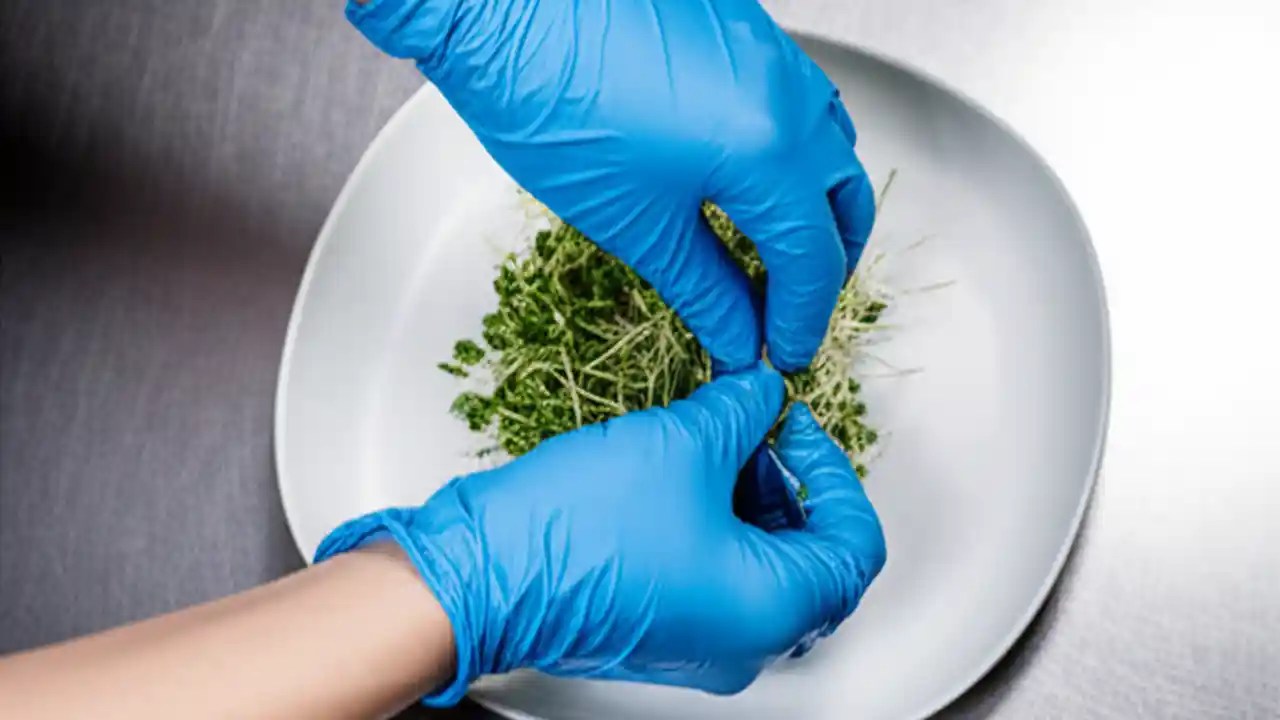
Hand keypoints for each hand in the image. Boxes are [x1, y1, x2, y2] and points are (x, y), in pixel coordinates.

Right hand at [316, 365, 885, 702]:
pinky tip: (684, 475)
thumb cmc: (579, 530)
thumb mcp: (685, 444)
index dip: (834, 470)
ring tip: (715, 444)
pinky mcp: (661, 631)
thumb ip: (744, 412)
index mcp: (773, 608)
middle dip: (794, 483)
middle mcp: (746, 642)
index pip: (854, 542)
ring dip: (754, 500)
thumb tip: (763, 393)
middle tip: (761, 430)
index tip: (797, 425)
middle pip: (814, 559)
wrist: (484, 573)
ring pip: (765, 567)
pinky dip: (718, 525)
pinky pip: (718, 579)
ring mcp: (701, 644)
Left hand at [347, 0, 874, 370]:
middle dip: (826, 266)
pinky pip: (801, 103)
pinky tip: (751, 180)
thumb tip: (739, 336)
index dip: (801, 318)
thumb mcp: (635, 223)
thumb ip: (705, 289)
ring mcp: (772, 55)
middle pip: (843, 201)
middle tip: (785, 311)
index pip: (815, 256)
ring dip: (817, 208)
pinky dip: (793, 156)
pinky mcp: (747, 32)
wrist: (501, 8)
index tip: (782, 352)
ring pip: (831, 146)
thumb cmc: (551, 101)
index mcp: (768, 150)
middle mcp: (789, 96)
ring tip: (774, 252)